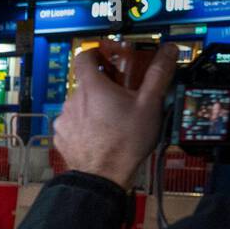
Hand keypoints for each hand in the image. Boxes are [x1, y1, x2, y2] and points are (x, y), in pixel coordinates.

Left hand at [54, 42, 179, 189]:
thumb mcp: (149, 104)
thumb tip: (168, 51)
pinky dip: (84, 126)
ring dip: (92, 108)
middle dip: (102, 87)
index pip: (84, 56)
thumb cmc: (125, 142)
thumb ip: (158, 74)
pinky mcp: (61, 138)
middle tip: (121, 96)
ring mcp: (64, 120)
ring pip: (79, 106)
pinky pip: (72, 125)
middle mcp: (72, 101)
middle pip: (85, 84)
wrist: (102, 177)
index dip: (96, 54)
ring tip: (112, 120)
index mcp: (92, 87)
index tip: (108, 59)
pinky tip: (99, 135)